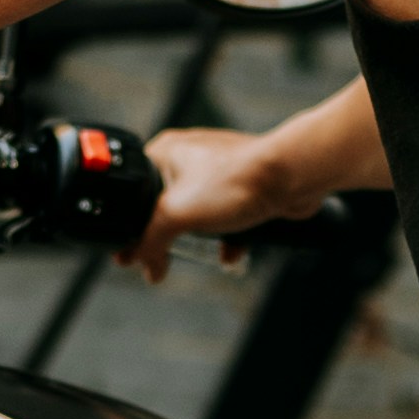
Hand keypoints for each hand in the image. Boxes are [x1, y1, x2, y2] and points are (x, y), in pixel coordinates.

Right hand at [118, 118, 323, 278]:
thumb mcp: (177, 214)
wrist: (291, 176)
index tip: (126, 253)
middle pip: (163, 206)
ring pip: (197, 213)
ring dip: (200, 237)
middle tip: (159, 259)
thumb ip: (151, 242)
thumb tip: (144, 266)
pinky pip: (225, 217)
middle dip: (166, 236)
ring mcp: (218, 171)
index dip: (129, 225)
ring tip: (204, 251)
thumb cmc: (234, 182)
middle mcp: (189, 157)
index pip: (133, 191)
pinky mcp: (242, 186)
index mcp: (165, 152)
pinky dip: (226, 238)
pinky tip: (231, 252)